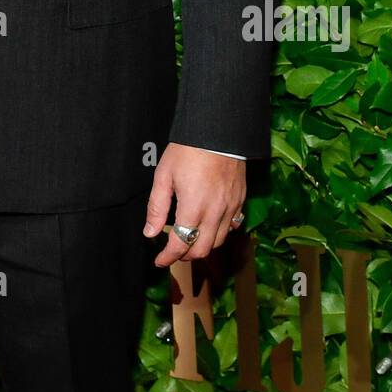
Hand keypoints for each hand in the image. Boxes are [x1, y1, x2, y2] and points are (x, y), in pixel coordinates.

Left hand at [144, 142, 245, 266]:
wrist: (218, 131)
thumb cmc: (187, 151)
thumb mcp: (164, 175)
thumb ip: (157, 207)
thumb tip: (150, 233)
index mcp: (194, 207)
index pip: (180, 244)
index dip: (168, 257)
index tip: (159, 261)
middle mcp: (215, 212)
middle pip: (201, 250)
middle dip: (185, 256)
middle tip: (172, 252)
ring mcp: (230, 207)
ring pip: (219, 241)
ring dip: (202, 247)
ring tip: (189, 241)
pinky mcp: (240, 200)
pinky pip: (232, 226)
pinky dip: (219, 234)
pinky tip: (209, 228)